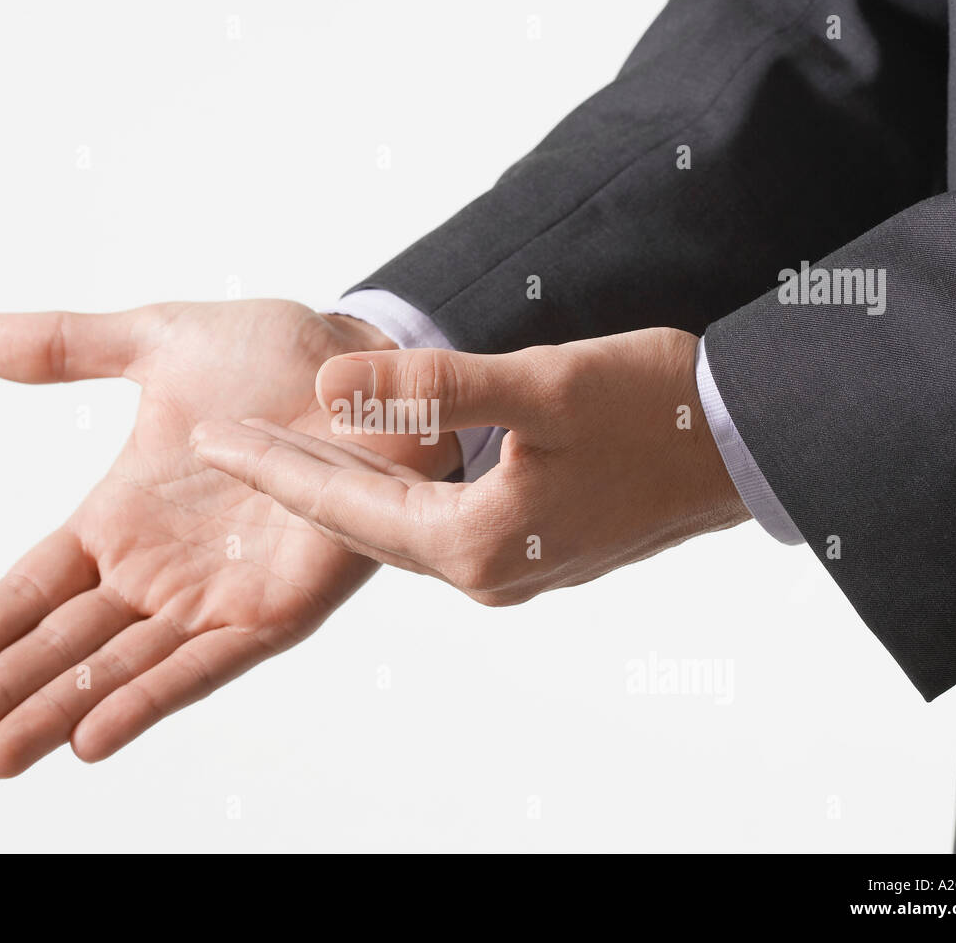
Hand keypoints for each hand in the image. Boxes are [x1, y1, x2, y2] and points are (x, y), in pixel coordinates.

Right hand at [0, 299, 459, 775]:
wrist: (372, 362)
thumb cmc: (278, 354)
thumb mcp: (160, 342)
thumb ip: (71, 348)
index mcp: (125, 516)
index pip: (35, 586)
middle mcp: (161, 569)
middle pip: (64, 642)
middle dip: (1, 693)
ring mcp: (216, 594)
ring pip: (122, 666)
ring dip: (59, 711)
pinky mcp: (277, 607)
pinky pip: (206, 662)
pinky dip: (151, 697)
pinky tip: (92, 736)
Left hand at [190, 327, 748, 605]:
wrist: (744, 445)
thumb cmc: (653, 408)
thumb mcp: (540, 384)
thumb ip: (432, 385)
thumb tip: (330, 382)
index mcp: (474, 543)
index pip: (343, 506)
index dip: (272, 467)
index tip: (210, 441)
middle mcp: (483, 573)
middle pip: (359, 525)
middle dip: (290, 481)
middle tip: (222, 447)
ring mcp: (511, 571)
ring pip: (396, 529)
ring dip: (340, 490)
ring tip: (282, 451)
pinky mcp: (536, 552)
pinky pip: (437, 528)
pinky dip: (392, 497)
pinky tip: (375, 468)